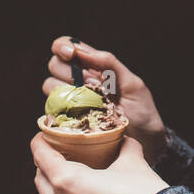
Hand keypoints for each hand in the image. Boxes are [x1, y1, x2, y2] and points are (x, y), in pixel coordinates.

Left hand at [30, 132, 168, 193]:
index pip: (40, 155)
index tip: (45, 135)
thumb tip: (122, 138)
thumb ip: (122, 145)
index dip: (41, 142)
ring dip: (61, 193)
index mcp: (67, 181)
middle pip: (41, 180)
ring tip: (79, 186)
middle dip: (47, 167)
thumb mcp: (133, 161)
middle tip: (61, 157)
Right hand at [44, 35, 166, 164]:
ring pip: (50, 86)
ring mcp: (71, 103)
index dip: (63, 46)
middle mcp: (79, 83)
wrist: (144, 146)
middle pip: (55, 65)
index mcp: (94, 68)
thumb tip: (82, 51)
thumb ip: (110, 64)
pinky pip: (51, 111)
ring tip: (89, 103)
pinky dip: (60, 110)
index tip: (70, 54)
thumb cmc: (142, 114)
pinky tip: (79, 116)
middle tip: (90, 85)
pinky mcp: (66, 123)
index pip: (68, 47)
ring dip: (66, 91)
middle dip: (67, 71)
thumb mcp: (132, 85)